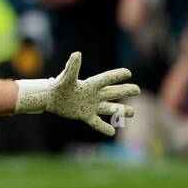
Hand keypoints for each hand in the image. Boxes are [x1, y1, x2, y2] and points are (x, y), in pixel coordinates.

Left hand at [15, 52, 139, 136]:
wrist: (50, 99)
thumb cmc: (58, 86)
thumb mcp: (65, 78)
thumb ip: (72, 67)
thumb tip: (77, 54)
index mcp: (90, 84)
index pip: (106, 79)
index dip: (116, 76)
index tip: (128, 73)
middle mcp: (94, 94)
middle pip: (112, 92)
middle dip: (125, 91)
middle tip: (137, 90)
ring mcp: (91, 105)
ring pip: (109, 108)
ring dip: (120, 111)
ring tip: (132, 112)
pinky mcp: (86, 115)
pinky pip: (97, 122)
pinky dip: (104, 128)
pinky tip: (112, 133)